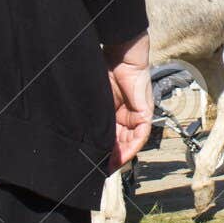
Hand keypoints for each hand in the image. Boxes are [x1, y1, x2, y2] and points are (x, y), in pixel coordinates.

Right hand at [105, 32, 151, 171]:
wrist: (120, 54)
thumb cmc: (104, 70)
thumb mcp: (95, 98)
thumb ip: (92, 115)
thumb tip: (78, 132)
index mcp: (114, 111)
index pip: (110, 136)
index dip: (102, 150)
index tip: (93, 162)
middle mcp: (127, 115)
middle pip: (121, 142)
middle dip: (111, 156)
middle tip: (99, 168)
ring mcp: (137, 114)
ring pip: (130, 142)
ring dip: (121, 155)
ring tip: (109, 166)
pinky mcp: (145, 112)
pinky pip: (141, 135)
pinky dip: (132, 147)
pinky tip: (122, 156)